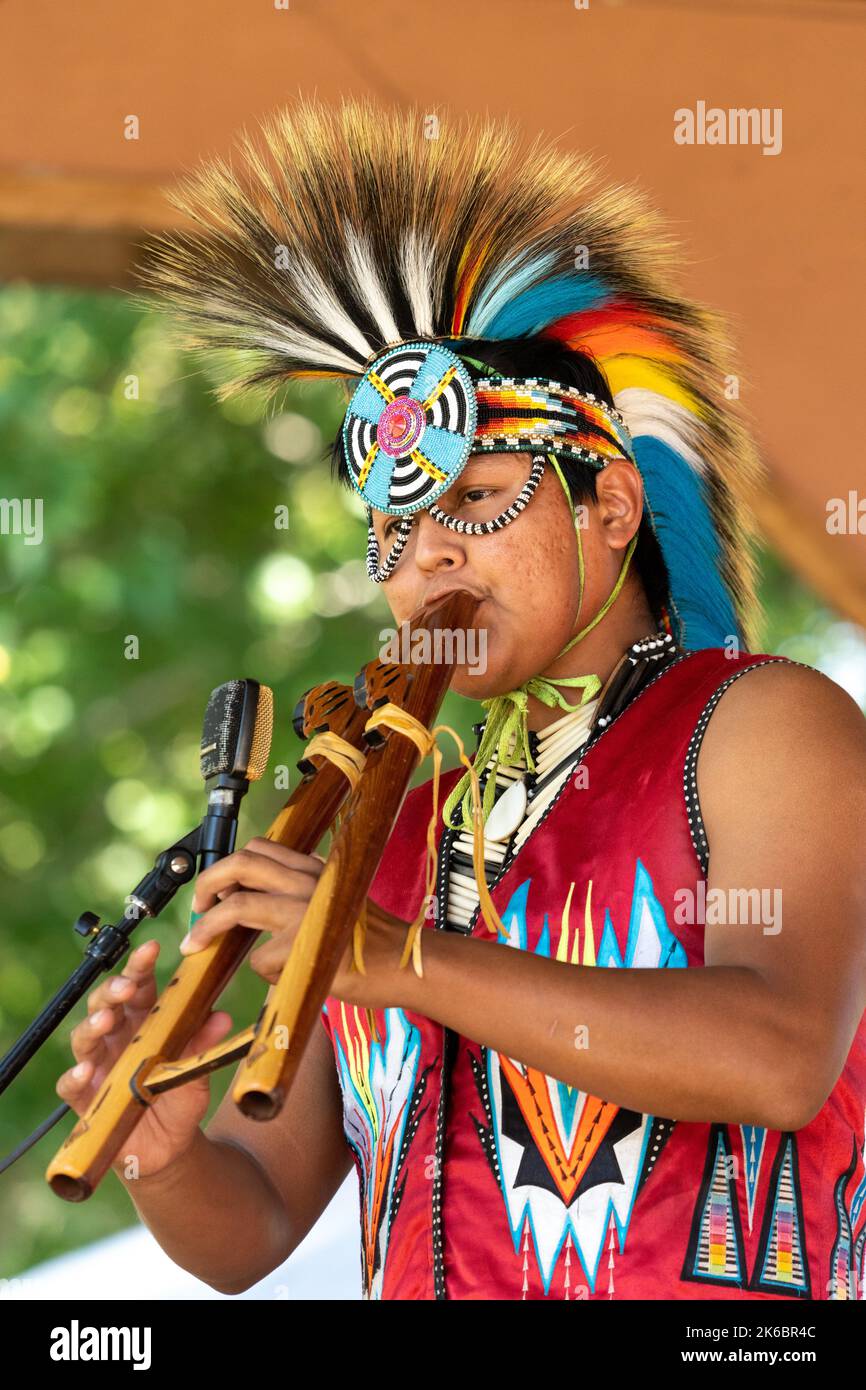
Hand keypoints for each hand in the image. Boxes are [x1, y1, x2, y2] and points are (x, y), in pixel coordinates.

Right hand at [56, 940, 233, 1179]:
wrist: (169, 1147)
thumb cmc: (180, 1098)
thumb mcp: (197, 1071)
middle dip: (113, 990)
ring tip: (107, 1019)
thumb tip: (221, 1016)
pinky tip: (86, 1070)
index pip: (138, 986)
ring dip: (93, 1025)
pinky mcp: (85, 1099)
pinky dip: (74, 1075)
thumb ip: (203, 1045)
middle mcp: (116, 1038)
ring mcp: (98, 1066)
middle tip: (128, 987)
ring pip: (84, 1037)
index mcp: (143, 1022)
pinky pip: (70, 1085)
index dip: (141, 966)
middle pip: (105, 1003)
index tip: (152, 948)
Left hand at [182, 837, 412, 1009]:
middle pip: (241, 864)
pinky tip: (284, 978)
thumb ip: (302, 896)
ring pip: (238, 905)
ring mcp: (305, 912)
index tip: (218, 889)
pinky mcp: (304, 946)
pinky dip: (264, 972)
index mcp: (317, 869)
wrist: (409, 965)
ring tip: (194, 944)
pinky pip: (261, 960)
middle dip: (208, 882)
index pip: (262, 849)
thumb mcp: (338, 902)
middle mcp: (309, 882)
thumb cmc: (373, 942)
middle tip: (196, 906)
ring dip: (208, 926)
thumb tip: (249, 904)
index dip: (230, 866)